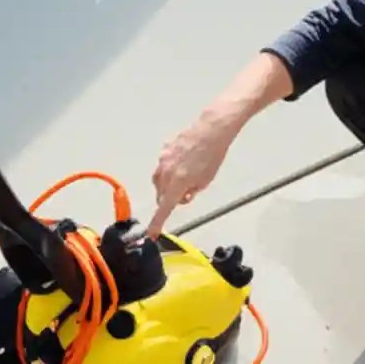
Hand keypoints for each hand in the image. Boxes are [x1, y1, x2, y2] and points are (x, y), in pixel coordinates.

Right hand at [147, 115, 234, 237]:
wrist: (211, 129)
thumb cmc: (213, 156)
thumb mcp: (206, 180)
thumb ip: (192, 191)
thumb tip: (183, 195)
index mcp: (176, 184)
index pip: (163, 209)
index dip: (157, 223)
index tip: (151, 233)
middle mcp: (165, 172)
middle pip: (160, 194)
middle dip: (168, 198)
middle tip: (185, 195)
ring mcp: (163, 159)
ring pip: (159, 179)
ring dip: (168, 184)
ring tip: (187, 176)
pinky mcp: (165, 148)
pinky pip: (164, 164)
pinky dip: (171, 167)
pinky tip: (185, 160)